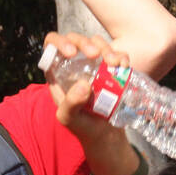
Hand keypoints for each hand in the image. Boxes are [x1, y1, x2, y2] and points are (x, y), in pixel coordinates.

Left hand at [41, 32, 130, 149]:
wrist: (105, 135)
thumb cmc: (82, 127)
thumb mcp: (69, 119)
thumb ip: (70, 104)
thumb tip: (84, 84)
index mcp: (58, 72)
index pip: (52, 46)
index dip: (59, 42)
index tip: (72, 52)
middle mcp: (75, 64)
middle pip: (75, 39)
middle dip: (85, 42)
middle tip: (95, 54)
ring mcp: (94, 65)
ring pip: (97, 43)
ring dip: (106, 48)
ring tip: (114, 63)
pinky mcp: (111, 69)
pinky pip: (116, 55)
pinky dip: (121, 57)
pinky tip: (123, 67)